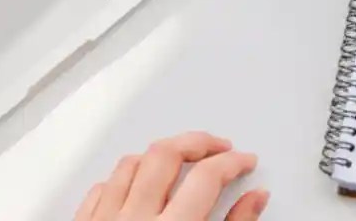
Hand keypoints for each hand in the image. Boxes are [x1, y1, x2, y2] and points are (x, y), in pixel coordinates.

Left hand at [74, 132, 268, 220]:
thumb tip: (255, 199)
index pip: (206, 179)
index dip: (232, 163)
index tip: (244, 161)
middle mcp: (132, 220)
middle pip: (165, 156)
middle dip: (196, 143)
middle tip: (218, 147)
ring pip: (129, 166)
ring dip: (158, 157)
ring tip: (179, 162)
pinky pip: (99, 190)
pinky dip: (122, 181)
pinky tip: (136, 185)